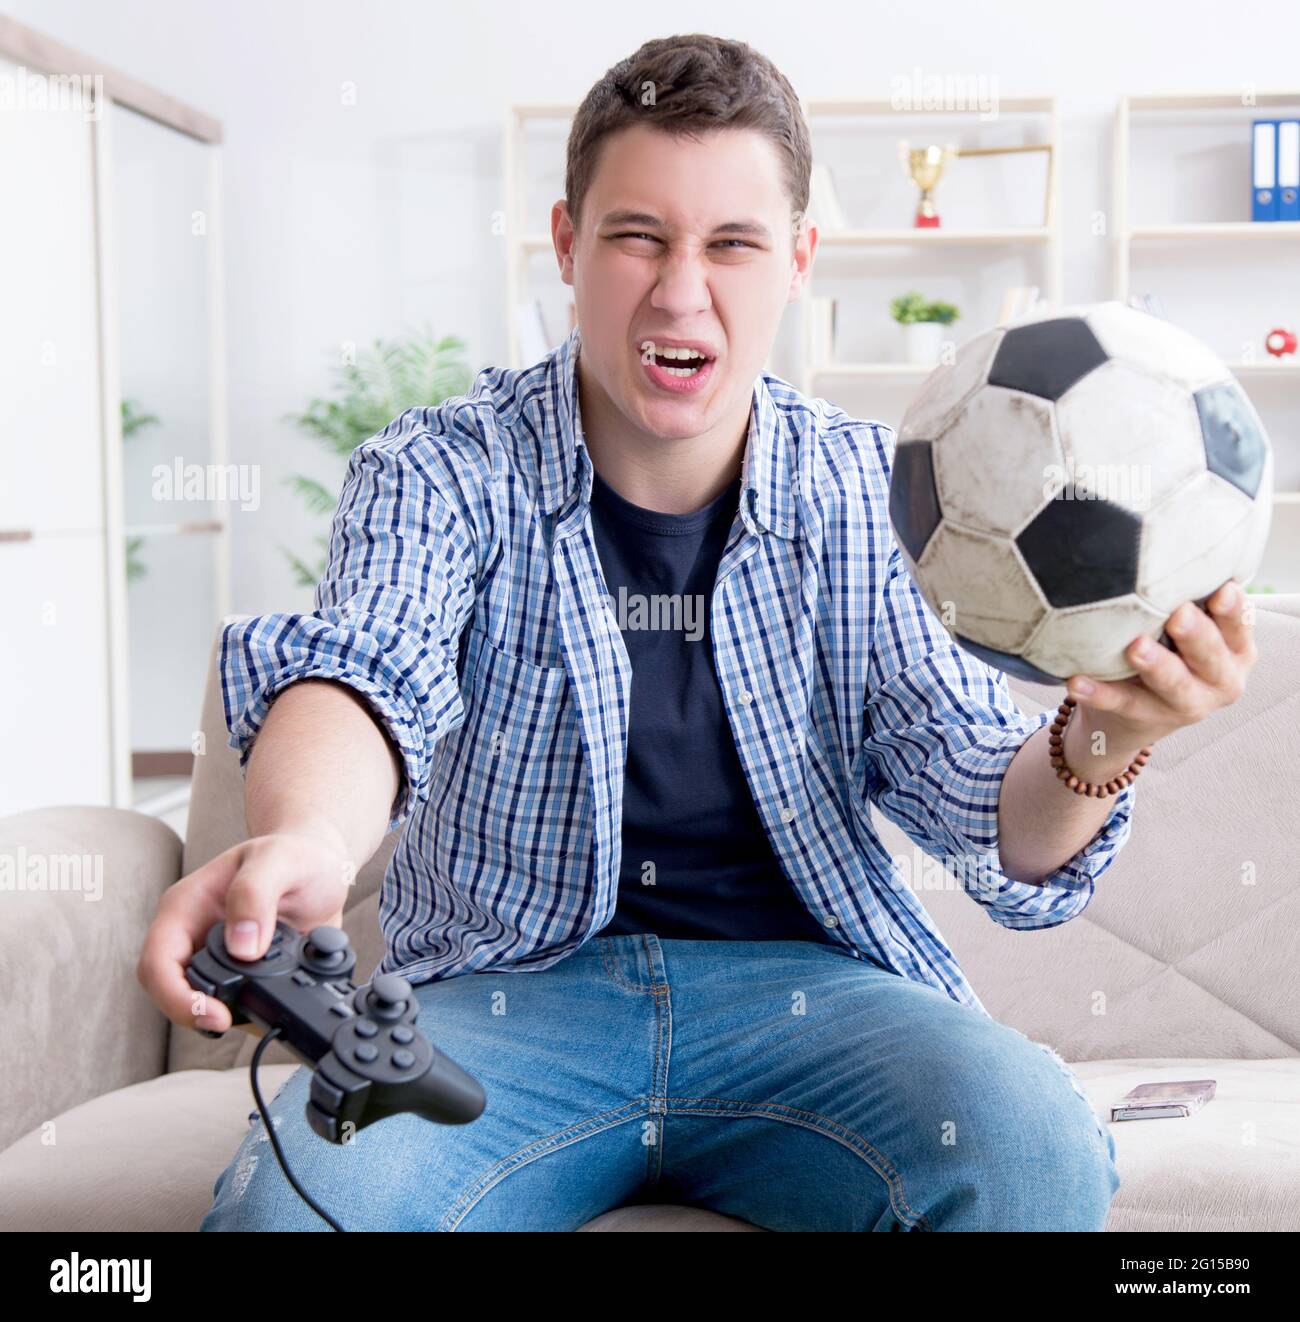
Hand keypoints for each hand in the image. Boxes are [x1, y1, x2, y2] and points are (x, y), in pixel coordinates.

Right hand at [136, 829, 354, 1034]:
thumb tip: (243, 948)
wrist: (323, 867)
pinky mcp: (244, 975)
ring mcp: (218, 959)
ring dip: (232, 1013)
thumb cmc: (295, 854)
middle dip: (197, 1014)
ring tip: (268, 1005)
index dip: (177, 997)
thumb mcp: (279, 861)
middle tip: (235, 1020)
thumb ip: (255, 894)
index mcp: (186, 907)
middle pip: (171, 991)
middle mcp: (194, 936)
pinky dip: (258, 1011)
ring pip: (204, 1004)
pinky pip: (239, 1005)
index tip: (214, 1014)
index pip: (158, 962)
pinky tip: (282, 1001)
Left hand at [1065, 580, 1256, 753]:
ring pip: (1174, 686)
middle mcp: (1221, 678)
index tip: (1222, 590)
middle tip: (1179, 614)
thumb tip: (1154, 534)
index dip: (1232, 610)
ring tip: (1135, 648)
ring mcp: (1187, 703)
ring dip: (1156, 667)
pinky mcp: (1148, 719)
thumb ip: (1183, 593)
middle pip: (1211, 657)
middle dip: (1197, 636)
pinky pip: (1122, 704)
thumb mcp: (1186, 625)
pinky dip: (1099, 693)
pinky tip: (1076, 681)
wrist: (1137, 713)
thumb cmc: (1168, 647)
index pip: (1239, 625)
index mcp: (1234, 647)